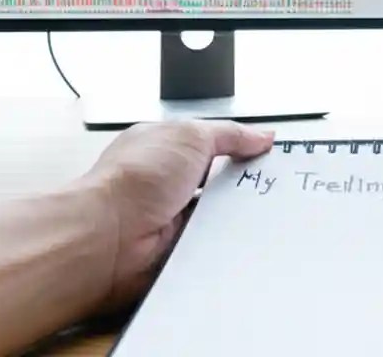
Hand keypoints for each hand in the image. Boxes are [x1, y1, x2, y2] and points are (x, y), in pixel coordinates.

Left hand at [78, 121, 274, 309]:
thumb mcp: (191, 136)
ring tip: (263, 212)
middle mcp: (165, 180)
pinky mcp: (175, 248)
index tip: (270, 155)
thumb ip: (230, 135)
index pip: (210, 143)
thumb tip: (262, 136)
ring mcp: (169, 215)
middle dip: (242, 184)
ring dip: (233, 214)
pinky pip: (211, 243)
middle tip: (276, 186)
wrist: (107, 238)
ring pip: (217, 214)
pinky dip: (224, 241)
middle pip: (217, 180)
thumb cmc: (137, 179)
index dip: (240, 147)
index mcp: (164, 145)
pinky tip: (242, 237)